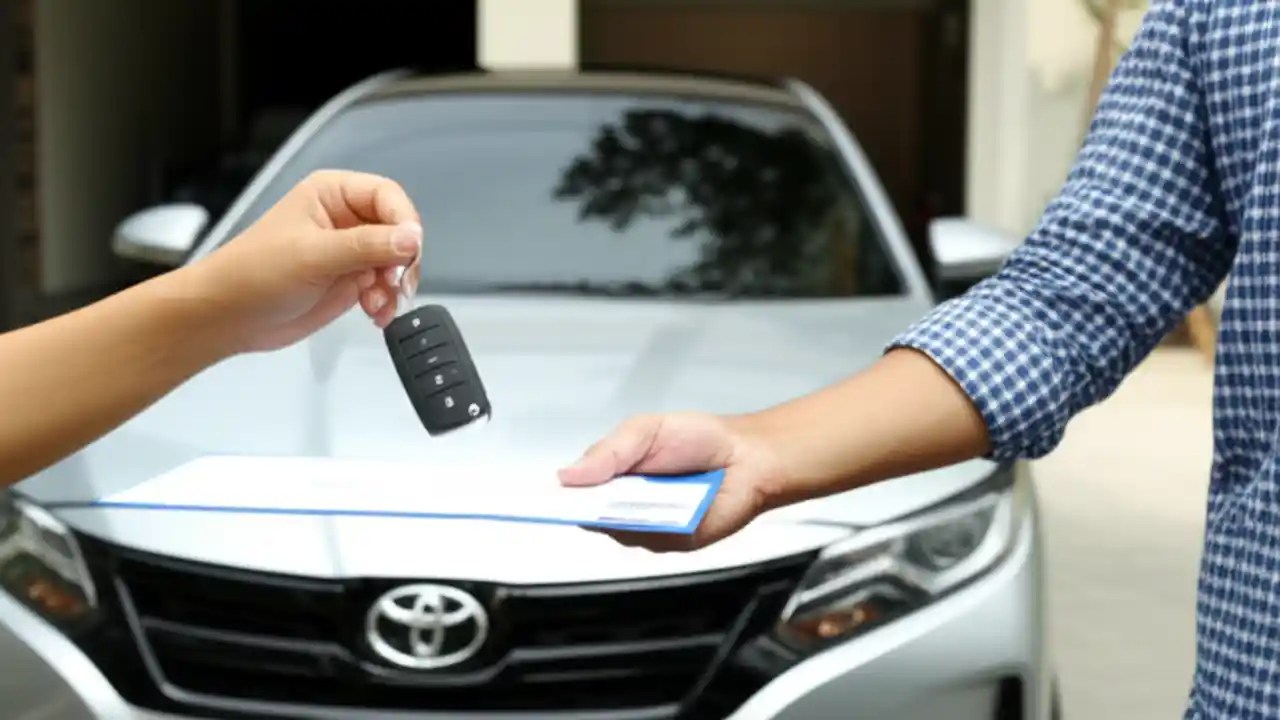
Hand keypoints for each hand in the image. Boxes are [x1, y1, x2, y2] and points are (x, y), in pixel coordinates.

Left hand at [189, 169, 423, 352]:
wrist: (228, 317)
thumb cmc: (255, 274)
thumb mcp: (314, 255)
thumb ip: (367, 246)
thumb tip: (413, 239)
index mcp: (332, 194)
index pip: (388, 196)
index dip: (404, 222)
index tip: (409, 251)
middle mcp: (346, 219)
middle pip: (399, 230)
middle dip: (402, 260)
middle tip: (395, 283)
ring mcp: (350, 252)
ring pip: (397, 262)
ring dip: (395, 286)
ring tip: (377, 304)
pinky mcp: (351, 281)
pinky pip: (386, 287)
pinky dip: (387, 302)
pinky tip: (375, 314)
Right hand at [558, 412, 785, 551]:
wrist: (747, 456)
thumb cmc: (698, 438)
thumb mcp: (645, 431)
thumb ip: (607, 452)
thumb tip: (566, 476)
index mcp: (613, 477)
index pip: (574, 492)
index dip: (554, 498)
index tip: (534, 501)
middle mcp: (624, 506)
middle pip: (589, 515)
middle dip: (584, 506)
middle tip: (587, 493)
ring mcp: (647, 528)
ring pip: (618, 530)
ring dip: (621, 512)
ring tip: (635, 490)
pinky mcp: (672, 542)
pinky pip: (650, 539)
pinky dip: (650, 523)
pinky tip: (662, 503)